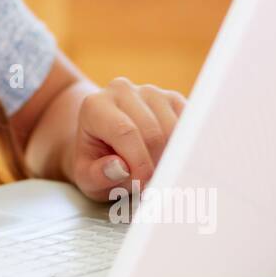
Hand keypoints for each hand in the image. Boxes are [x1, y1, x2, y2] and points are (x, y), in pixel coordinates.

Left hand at [65, 77, 185, 202]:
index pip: (125, 132)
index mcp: (95, 106)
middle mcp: (122, 91)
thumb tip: (119, 167)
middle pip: (153, 133)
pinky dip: (184, 147)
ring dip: (170, 157)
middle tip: (149, 183)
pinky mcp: (172, 98)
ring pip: (174, 130)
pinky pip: (189, 125)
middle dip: (155, 165)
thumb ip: (97, 175)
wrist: (104, 145)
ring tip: (154, 169)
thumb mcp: (86, 176)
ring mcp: (150, 92)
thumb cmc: (95, 163)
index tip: (142, 185)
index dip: (139, 164)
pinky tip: (171, 158)